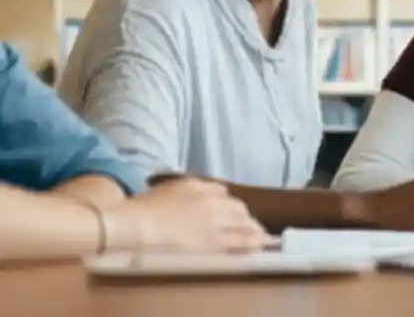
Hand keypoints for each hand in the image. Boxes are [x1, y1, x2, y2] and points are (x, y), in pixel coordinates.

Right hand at [104, 178, 268, 252]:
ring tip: (261, 237)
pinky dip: (254, 241)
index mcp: (196, 185)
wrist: (135, 225)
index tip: (232, 211)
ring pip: (244, 222)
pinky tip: (261, 244)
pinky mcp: (214, 241)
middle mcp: (211, 200)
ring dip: (254, 229)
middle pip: (237, 207)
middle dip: (244, 216)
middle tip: (249, 225)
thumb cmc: (140, 210)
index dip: (228, 203)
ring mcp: (214, 220)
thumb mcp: (164, 190)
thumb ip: (183, 189)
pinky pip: (241, 240)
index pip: (221, 191)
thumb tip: (190, 193)